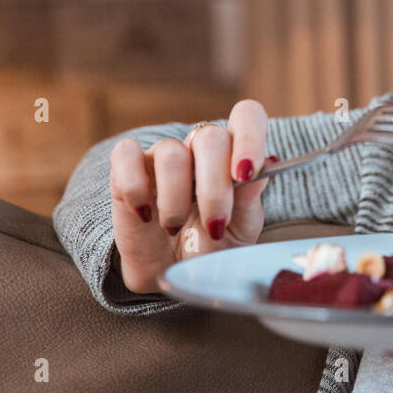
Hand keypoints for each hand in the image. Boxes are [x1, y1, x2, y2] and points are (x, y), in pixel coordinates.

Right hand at [109, 99, 273, 293]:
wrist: (172, 276)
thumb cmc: (211, 249)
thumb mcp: (241, 230)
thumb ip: (250, 199)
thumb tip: (267, 163)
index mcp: (234, 155)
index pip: (247, 116)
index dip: (249, 137)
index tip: (245, 174)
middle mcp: (199, 149)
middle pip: (210, 137)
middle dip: (214, 188)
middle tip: (214, 226)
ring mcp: (162, 157)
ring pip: (171, 153)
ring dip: (176, 200)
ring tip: (175, 228)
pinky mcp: (125, 170)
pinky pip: (126, 154)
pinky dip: (135, 187)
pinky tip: (145, 214)